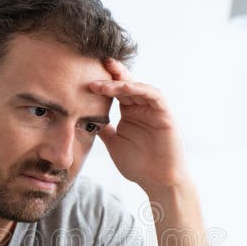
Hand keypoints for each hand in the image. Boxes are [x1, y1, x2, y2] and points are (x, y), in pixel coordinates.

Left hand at [89, 59, 187, 193]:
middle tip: (95, 63)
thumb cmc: (138, 165)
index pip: (115, 91)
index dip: (102, 82)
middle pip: (126, 83)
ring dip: (121, 82)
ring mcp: (154, 109)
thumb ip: (102, 128)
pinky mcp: (165, 113)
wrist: (158, 182)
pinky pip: (153, 95)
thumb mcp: (113, 143)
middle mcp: (141, 107)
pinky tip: (123, 87)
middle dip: (111, 74)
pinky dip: (139, 88)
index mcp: (129, 112)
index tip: (83, 76)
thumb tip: (81, 117)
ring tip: (103, 82)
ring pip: (138, 86)